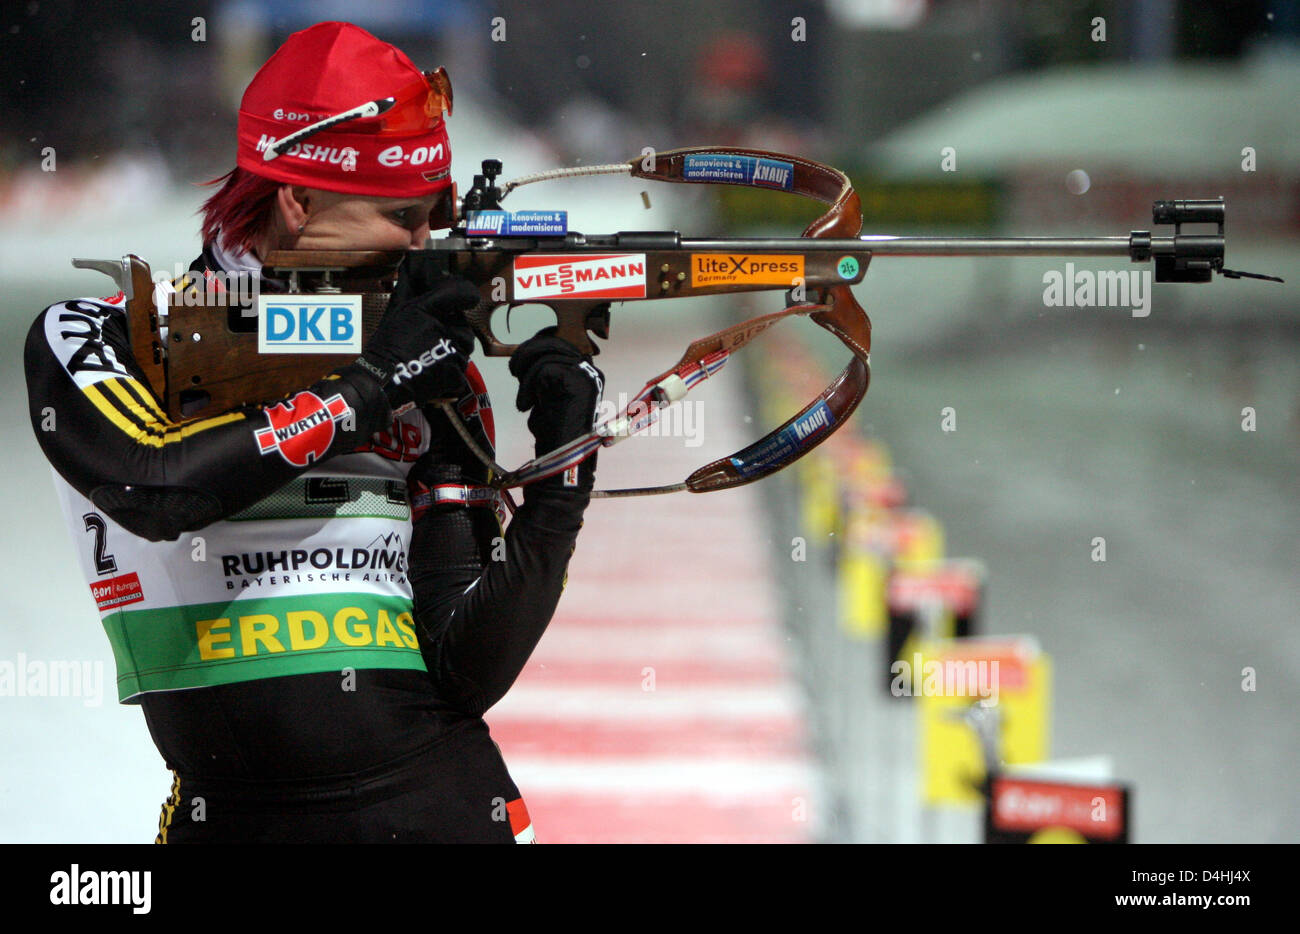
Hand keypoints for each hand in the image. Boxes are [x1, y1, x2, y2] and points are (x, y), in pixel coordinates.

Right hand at [354, 269, 479, 414]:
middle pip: (463, 323)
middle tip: (430, 336)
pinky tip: (433, 367)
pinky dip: (450, 368)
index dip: (465, 294)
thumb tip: (412, 262)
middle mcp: (446, 328)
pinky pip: (460, 366)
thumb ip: (408, 287)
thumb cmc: (386, 345)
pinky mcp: (457, 373)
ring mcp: (454, 352)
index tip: (464, 298)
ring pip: (464, 345)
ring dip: (452, 347)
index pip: (462, 292)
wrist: (384, 381)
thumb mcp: (396, 310)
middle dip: (451, 328)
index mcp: (430, 309)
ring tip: (430, 353)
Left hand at [509, 326, 604, 491]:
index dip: (537, 346)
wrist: (562, 458)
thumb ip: (545, 379)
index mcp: (586, 375)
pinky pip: (543, 368)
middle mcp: (590, 372)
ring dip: (526, 372)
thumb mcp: (548, 399)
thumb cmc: (555, 435)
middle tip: (514, 371)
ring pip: (546, 353)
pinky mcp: (575, 380)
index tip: (519, 363)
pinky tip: (526, 405)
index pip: (561, 343)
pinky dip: (528, 386)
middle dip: (528, 353)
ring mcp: (584, 375)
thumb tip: (528, 360)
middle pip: (554, 341)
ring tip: (522, 397)